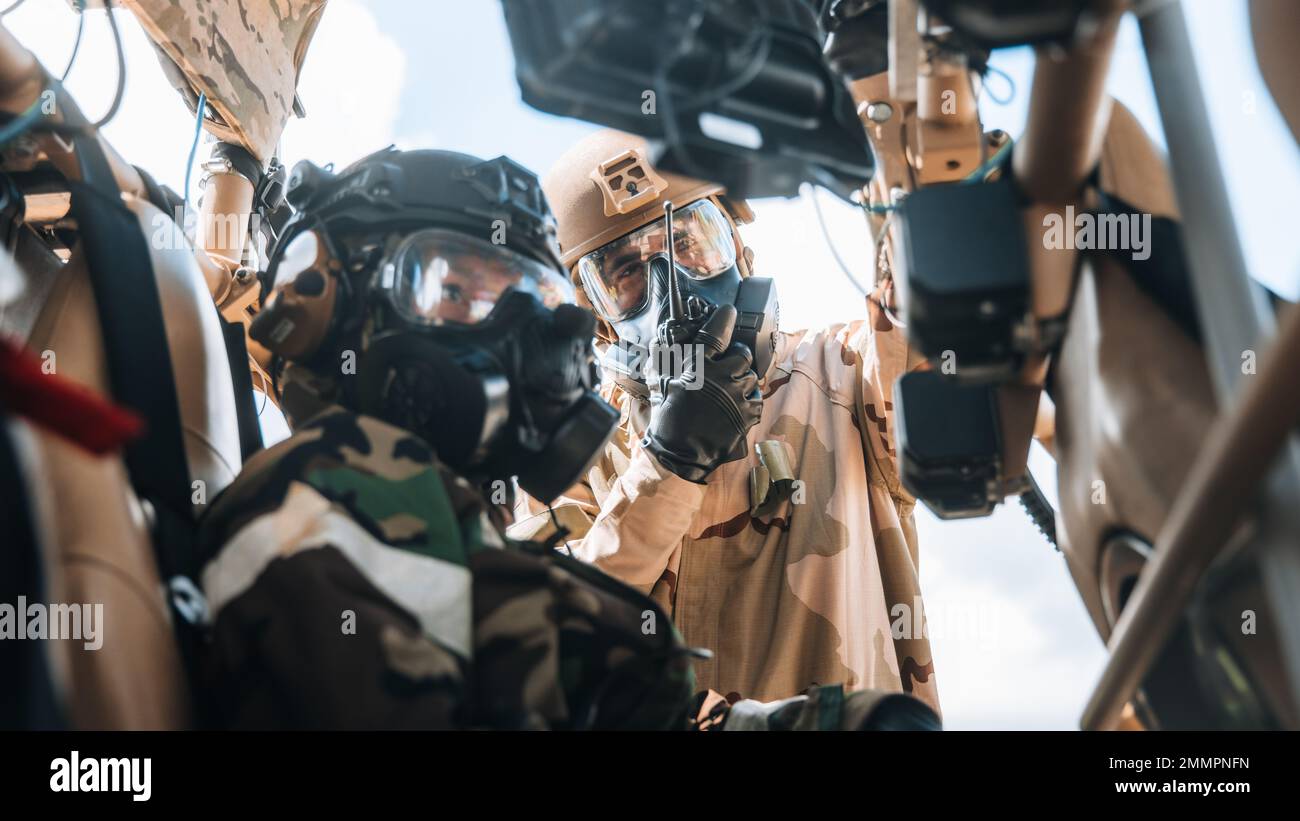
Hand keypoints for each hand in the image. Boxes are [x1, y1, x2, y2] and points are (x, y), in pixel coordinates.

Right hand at [643, 304, 761, 482]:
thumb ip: (662, 357)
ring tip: (730, 389)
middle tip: (728, 363)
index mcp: (698, 366)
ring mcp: (736, 397)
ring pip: (751, 376)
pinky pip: (757, 398)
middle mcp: (720, 377)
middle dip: (736, 355)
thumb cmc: (666, 417)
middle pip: (742, 354)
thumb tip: (660, 337)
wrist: (680, 453)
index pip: (717, 332)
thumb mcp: (658, 383)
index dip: (724, 318)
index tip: (728, 312)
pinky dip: (749, 399)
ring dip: (742, 379)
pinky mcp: (747, 415)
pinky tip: (737, 404)